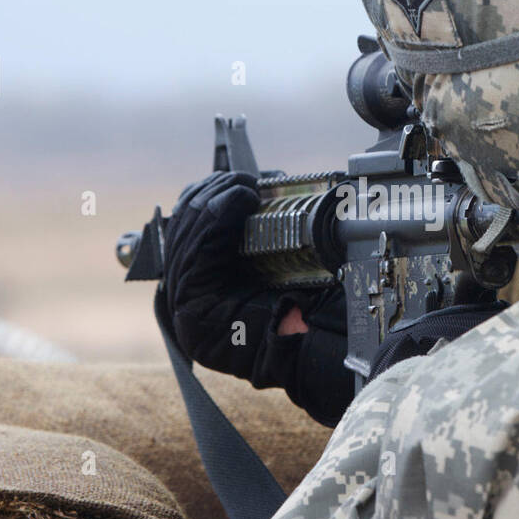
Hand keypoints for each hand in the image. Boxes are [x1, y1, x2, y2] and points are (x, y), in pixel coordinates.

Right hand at [160, 170, 353, 424]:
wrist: (334, 339)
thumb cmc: (317, 301)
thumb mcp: (282, 253)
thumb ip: (258, 228)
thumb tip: (257, 185)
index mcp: (211, 288)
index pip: (191, 233)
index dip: (209, 199)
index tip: (240, 180)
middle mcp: (193, 302)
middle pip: (184, 234)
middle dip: (210, 197)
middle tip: (242, 179)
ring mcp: (187, 311)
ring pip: (186, 241)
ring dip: (212, 204)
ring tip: (241, 186)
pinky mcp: (191, 315)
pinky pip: (193, 256)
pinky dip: (213, 221)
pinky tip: (236, 200)